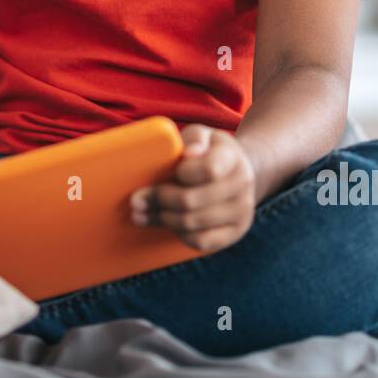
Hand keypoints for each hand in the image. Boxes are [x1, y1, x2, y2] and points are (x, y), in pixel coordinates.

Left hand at [129, 124, 256, 252]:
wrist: (237, 172)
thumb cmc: (208, 151)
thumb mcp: (202, 136)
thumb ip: (194, 139)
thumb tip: (189, 153)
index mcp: (232, 157)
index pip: (209, 170)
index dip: (183, 173)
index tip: (172, 171)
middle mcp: (242, 185)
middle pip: (192, 200)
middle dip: (159, 200)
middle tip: (135, 200)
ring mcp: (241, 211)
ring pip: (192, 223)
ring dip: (162, 218)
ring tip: (141, 213)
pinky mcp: (235, 233)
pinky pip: (201, 241)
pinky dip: (178, 234)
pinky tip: (166, 223)